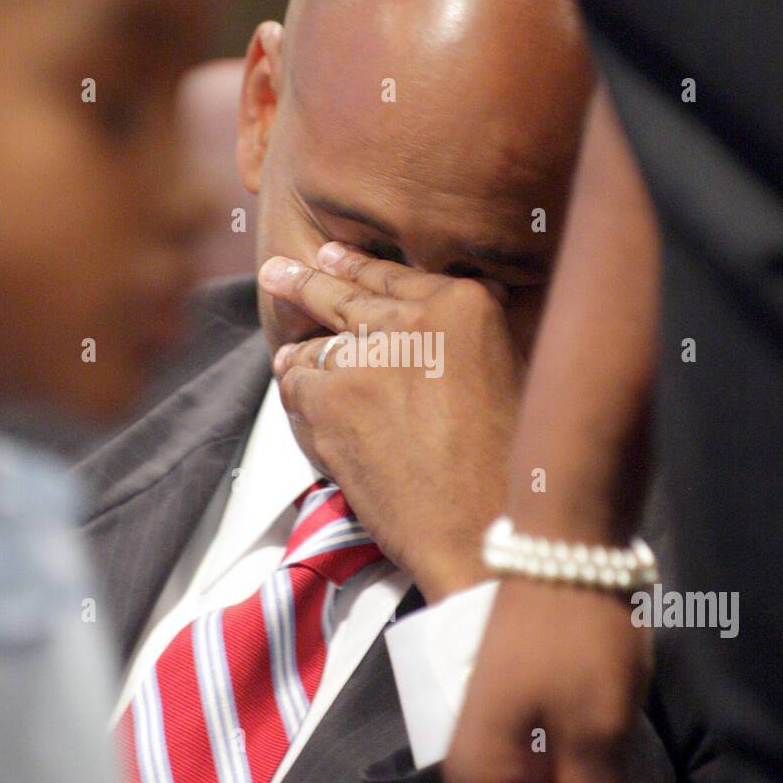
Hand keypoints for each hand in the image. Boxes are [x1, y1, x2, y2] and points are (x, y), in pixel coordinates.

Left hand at [259, 242, 523, 600]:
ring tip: (290, 359)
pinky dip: (298, 397)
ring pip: (314, 346)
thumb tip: (429, 318)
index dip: (355, 265)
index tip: (329, 255)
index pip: (396, 273)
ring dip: (304, 359)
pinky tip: (306, 408)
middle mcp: (412, 318)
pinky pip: (296, 385)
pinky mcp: (330, 400)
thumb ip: (465, 336)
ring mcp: (366, 358)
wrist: (482, 526)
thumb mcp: (508, 374)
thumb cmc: (507, 464)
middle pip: (343, 293)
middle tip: (275, 271)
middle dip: (304, 281)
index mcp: (464, 304)